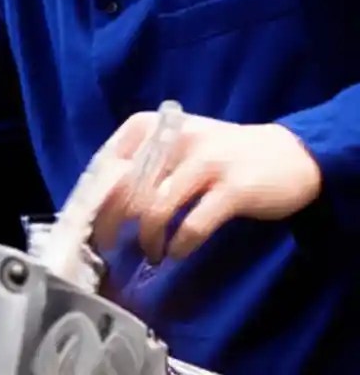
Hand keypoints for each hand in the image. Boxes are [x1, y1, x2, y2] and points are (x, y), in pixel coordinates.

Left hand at [93, 111, 322, 262]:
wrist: (291, 154)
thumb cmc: (222, 155)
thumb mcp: (177, 146)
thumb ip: (143, 165)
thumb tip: (101, 202)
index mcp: (153, 126)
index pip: (107, 162)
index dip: (94, 197)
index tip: (89, 221)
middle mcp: (175, 139)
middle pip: (125, 188)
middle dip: (111, 223)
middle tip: (109, 245)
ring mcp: (206, 163)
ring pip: (155, 208)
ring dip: (148, 238)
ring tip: (152, 253)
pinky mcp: (233, 189)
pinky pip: (193, 225)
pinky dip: (180, 245)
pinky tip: (177, 253)